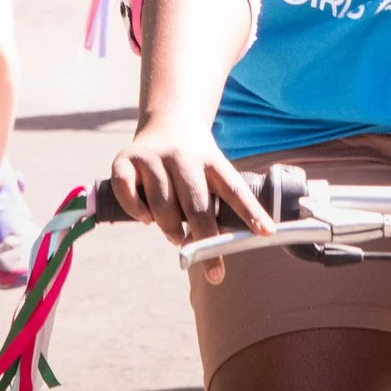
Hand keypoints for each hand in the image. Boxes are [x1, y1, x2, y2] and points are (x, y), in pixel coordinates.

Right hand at [109, 115, 275, 265]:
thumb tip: (214, 247)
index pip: (233, 188)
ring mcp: (153, 157)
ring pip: (162, 205)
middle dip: (205, 241)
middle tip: (213, 270)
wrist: (167, 120)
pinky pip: (128, 194)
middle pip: (196, 204)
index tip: (266, 233)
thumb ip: (214, 203)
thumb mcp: (213, 169)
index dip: (250, 211)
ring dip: (170, 229)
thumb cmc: (194, 159)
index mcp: (211, 159)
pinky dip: (137, 212)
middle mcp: (183, 156)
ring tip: (176, 236)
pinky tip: (146, 217)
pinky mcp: (125, 160)